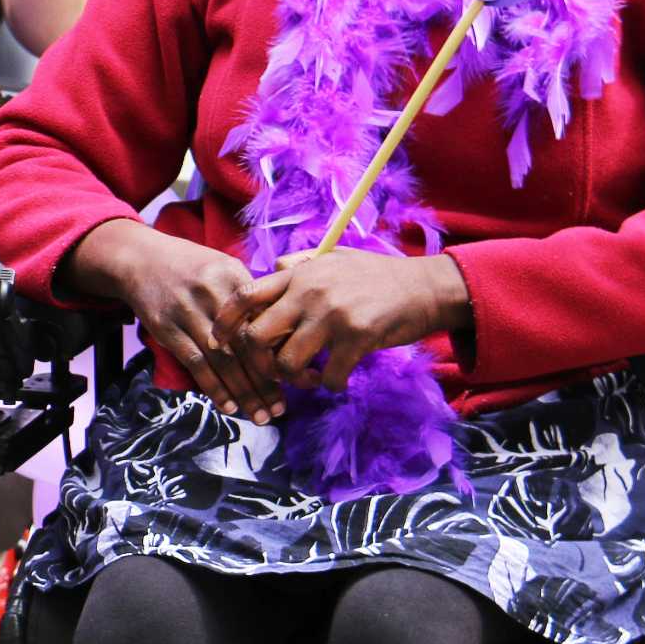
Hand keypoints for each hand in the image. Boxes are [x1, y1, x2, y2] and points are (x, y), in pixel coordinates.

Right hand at [71, 221, 281, 422]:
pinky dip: (214, 387)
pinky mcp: (167, 327)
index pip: (263, 320)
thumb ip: (247, 297)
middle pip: (246, 344)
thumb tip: (277, 331)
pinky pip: (195, 363)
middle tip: (280, 409)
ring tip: (260, 416)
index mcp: (233, 275)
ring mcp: (188, 311)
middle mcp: (213, 292)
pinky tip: (229, 406)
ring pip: (223, 359)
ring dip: (243, 392)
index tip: (294, 380)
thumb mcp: (222, 268)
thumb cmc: (189, 267)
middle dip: (265, 382)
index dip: (279, 353)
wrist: (140, 259)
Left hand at [216, 250, 470, 393]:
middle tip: (276, 370)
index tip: (220, 342)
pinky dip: (331, 385)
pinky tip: (339, 380)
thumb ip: (301, 264)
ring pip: (288, 363)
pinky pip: (329, 376)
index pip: (245, 296)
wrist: (424, 287)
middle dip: (259, 363)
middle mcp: (309, 293)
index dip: (225, 322)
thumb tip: (273, 268)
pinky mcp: (357, 338)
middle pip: (257, 336)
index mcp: (299, 275)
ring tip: (312, 377)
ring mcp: (332, 315)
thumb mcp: (334, 258)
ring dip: (296, 380)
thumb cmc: (377, 275)